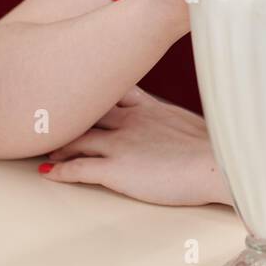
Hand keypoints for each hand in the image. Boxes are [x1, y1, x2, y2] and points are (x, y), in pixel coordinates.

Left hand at [38, 86, 230, 207]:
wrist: (218, 164)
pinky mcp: (116, 169)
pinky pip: (79, 169)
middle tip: (51, 122)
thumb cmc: (216, 149)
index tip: (80, 92)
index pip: (111, 90)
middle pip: (87, 113)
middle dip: (69, 118)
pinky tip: (48, 175)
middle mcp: (129, 120)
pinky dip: (60, 171)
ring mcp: (120, 143)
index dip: (93, 92)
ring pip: (78, 139)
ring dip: (60, 146)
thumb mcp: (191, 123)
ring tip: (47, 151)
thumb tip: (178, 129)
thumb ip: (173, 121)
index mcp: (148, 107)